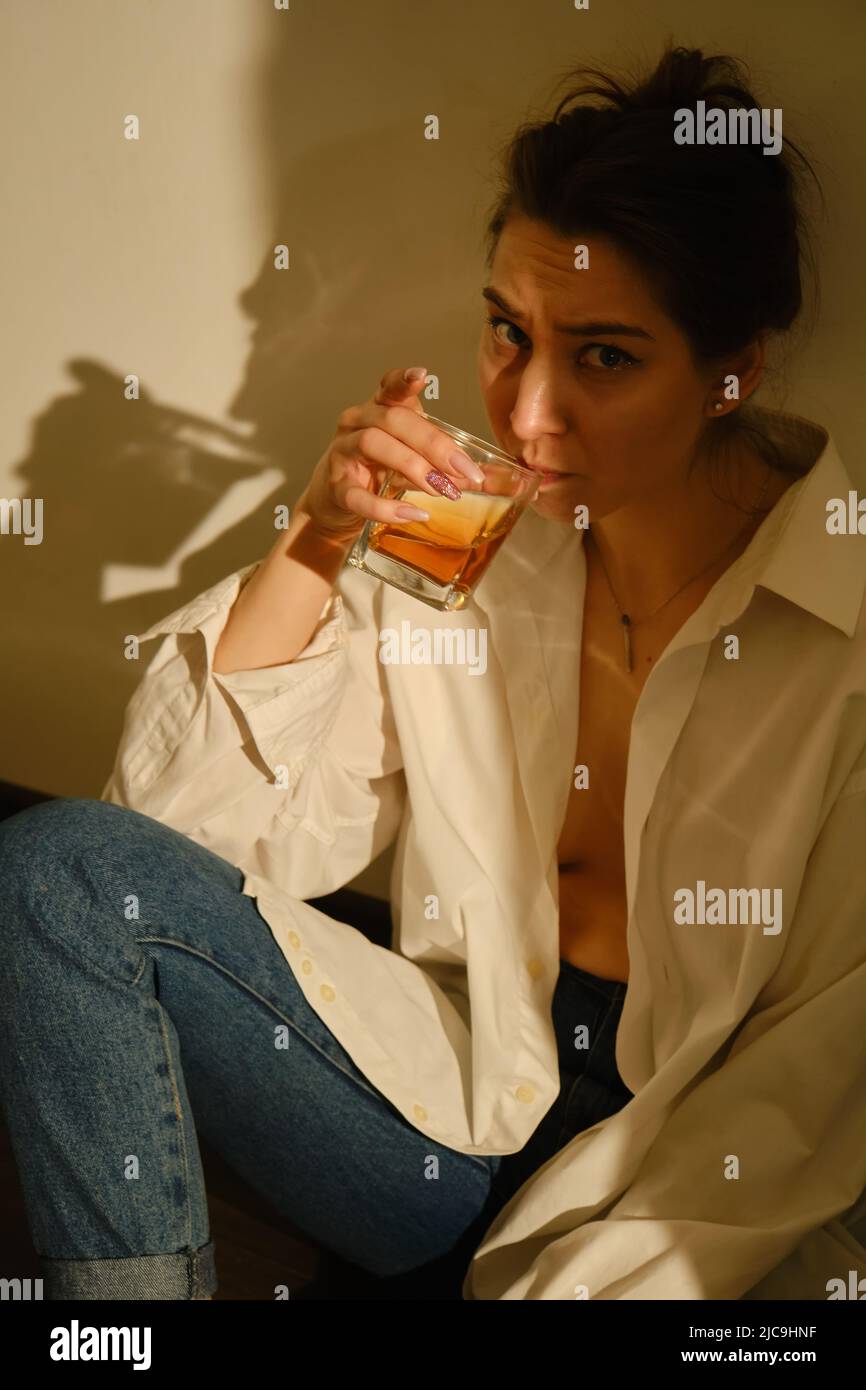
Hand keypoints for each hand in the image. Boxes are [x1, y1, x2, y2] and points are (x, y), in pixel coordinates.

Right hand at [296, 366, 483, 542]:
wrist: (336, 502)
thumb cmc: (376, 471)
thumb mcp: (408, 455)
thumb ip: (440, 460)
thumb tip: (481, 476)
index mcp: (378, 410)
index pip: (389, 387)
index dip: (404, 380)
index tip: (422, 375)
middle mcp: (357, 423)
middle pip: (393, 420)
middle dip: (433, 444)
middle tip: (463, 470)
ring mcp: (342, 453)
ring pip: (373, 444)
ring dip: (413, 467)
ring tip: (442, 490)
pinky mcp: (335, 487)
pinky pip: (358, 495)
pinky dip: (387, 506)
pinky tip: (413, 513)